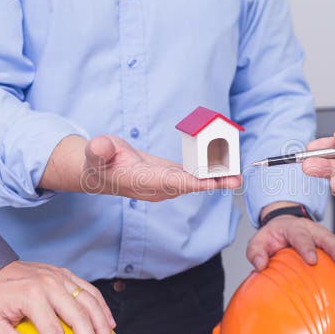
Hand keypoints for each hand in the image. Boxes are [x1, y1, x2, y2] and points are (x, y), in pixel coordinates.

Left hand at [0, 261, 115, 333]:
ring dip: (102, 325)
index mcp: (32, 296)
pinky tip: (109, 322)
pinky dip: (102, 307)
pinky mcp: (65, 274)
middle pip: (79, 316)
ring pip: (90, 301)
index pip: (53, 331)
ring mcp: (60, 277)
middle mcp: (50, 284)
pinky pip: (90, 290)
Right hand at [40, 134, 241, 200]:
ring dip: (216, 179)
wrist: (99, 171)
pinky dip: (208, 172)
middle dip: (212, 183)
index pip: (170, 183)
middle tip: (236, 177)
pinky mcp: (169, 176)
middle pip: (188, 185)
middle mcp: (157, 187)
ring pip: (193, 182)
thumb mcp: (95, 152)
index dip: (191, 182)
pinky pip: (192, 176)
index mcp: (142, 181)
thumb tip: (100, 146)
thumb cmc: (97, 161)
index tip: (211, 182)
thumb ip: (98, 150)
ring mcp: (164, 184)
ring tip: (238, 174)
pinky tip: (225, 167)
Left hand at [247, 203, 334, 270]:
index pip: (300, 236)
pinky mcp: (331, 244)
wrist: (284, 225)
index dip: (307, 247)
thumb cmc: (271, 237)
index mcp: (294, 228)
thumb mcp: (258, 242)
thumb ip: (256, 253)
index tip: (312, 260)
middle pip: (326, 237)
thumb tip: (260, 266)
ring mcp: (324, 236)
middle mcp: (312, 230)